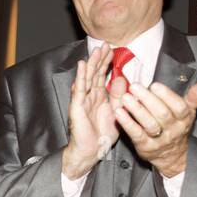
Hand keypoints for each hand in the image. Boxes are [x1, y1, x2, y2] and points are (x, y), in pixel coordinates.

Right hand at [62, 43, 118, 179]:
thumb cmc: (102, 136)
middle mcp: (90, 97)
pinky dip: (81, 77)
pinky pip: (80, 90)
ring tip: (95, 50)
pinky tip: (83, 66)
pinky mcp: (77, 107)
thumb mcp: (116, 113)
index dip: (106, 63)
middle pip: (94, 74)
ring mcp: (82, 101)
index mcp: (99, 98)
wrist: (91, 151)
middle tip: (104, 44)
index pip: (102, 76)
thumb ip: (118, 97)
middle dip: (99, 59)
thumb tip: (120, 79)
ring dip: (91, 64)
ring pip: (87, 78)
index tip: (112, 50)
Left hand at [113, 79, 196, 177]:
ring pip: (149, 124)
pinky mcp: (145, 146)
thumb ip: (193, 98)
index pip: (179, 106)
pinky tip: (119, 112)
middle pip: (162, 114)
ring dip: (136, 110)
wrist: (171, 155)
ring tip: (126, 97)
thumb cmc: (176, 126)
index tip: (154, 85)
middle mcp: (173, 129)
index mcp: (184, 118)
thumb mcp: (187, 113)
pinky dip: (127, 123)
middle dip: (148, 99)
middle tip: (135, 86)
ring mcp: (159, 139)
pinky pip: (136, 134)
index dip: (167, 96)